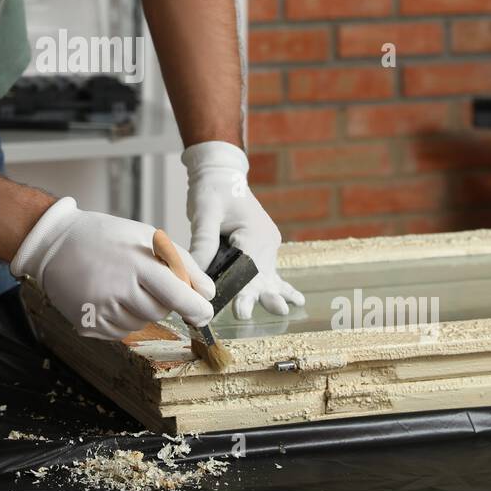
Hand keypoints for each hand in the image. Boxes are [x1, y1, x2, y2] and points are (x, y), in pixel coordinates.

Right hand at [10, 197, 214, 339]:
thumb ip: (182, 264)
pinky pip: (121, 332)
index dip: (197, 309)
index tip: (205, 313)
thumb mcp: (147, 238)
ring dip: (141, 308)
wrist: (55, 244)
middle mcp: (118, 289)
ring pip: (142, 323)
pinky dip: (122, 317)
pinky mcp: (89, 325)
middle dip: (163, 300)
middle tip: (146, 279)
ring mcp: (101, 310)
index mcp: (136, 263)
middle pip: (162, 311)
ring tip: (121, 283)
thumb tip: (208, 293)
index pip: (178, 295)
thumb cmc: (105, 237)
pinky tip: (108, 296)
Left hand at [182, 140, 304, 319]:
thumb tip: (194, 273)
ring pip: (266, 276)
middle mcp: (266, 241)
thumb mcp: (204, 213)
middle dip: (255, 296)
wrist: (221, 176)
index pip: (247, 266)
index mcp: (254, 232)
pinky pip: (267, 271)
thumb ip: (203, 242)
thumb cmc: (212, 190)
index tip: (237, 308)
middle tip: (245, 314)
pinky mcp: (261, 249)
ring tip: (281, 311)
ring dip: (270, 295)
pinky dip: (277, 286)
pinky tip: (296, 301)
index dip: (241, 289)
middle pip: (260, 275)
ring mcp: (267, 246)